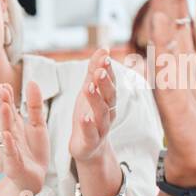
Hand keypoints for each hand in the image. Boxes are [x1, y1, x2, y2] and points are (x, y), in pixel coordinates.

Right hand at [0, 80, 49, 195]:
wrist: (32, 179)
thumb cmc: (33, 152)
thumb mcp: (37, 126)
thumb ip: (34, 106)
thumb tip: (32, 82)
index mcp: (15, 127)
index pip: (10, 109)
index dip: (8, 98)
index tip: (4, 84)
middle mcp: (10, 137)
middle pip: (6, 118)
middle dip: (4, 104)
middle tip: (2, 90)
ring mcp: (10, 150)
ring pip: (6, 133)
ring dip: (4, 120)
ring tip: (4, 106)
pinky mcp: (13, 165)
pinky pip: (10, 153)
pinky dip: (7, 145)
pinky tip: (5, 136)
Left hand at [68, 49, 117, 167]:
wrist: (88, 147)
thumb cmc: (89, 115)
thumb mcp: (89, 90)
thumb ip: (94, 71)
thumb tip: (103, 49)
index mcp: (107, 99)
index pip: (110, 82)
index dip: (108, 71)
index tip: (105, 58)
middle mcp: (108, 112)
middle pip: (109, 96)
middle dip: (105, 83)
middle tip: (99, 71)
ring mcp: (101, 127)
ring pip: (101, 113)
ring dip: (96, 100)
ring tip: (88, 88)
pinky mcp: (91, 141)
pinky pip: (91, 133)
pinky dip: (88, 125)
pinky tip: (84, 117)